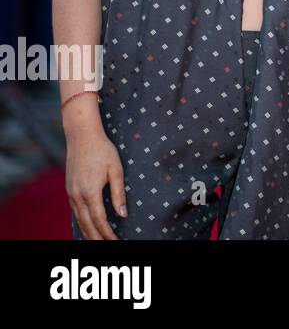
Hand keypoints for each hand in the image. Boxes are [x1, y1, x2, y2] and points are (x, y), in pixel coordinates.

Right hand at [65, 125, 125, 239]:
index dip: (107, 233)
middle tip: (108, 247)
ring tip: (98, 242)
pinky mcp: (69, 190)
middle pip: (86, 224)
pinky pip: (75, 212)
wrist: (82, 136)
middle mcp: (77, 196)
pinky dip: (81, 222)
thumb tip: (123, 214)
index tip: (116, 241)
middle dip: (97, 238)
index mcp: (90, 192)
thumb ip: (119, 193)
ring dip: (88, 233)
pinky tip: (87, 227)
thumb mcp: (116, 170)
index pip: (99, 220)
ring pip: (79, 219)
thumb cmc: (102, 150)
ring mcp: (70, 193)